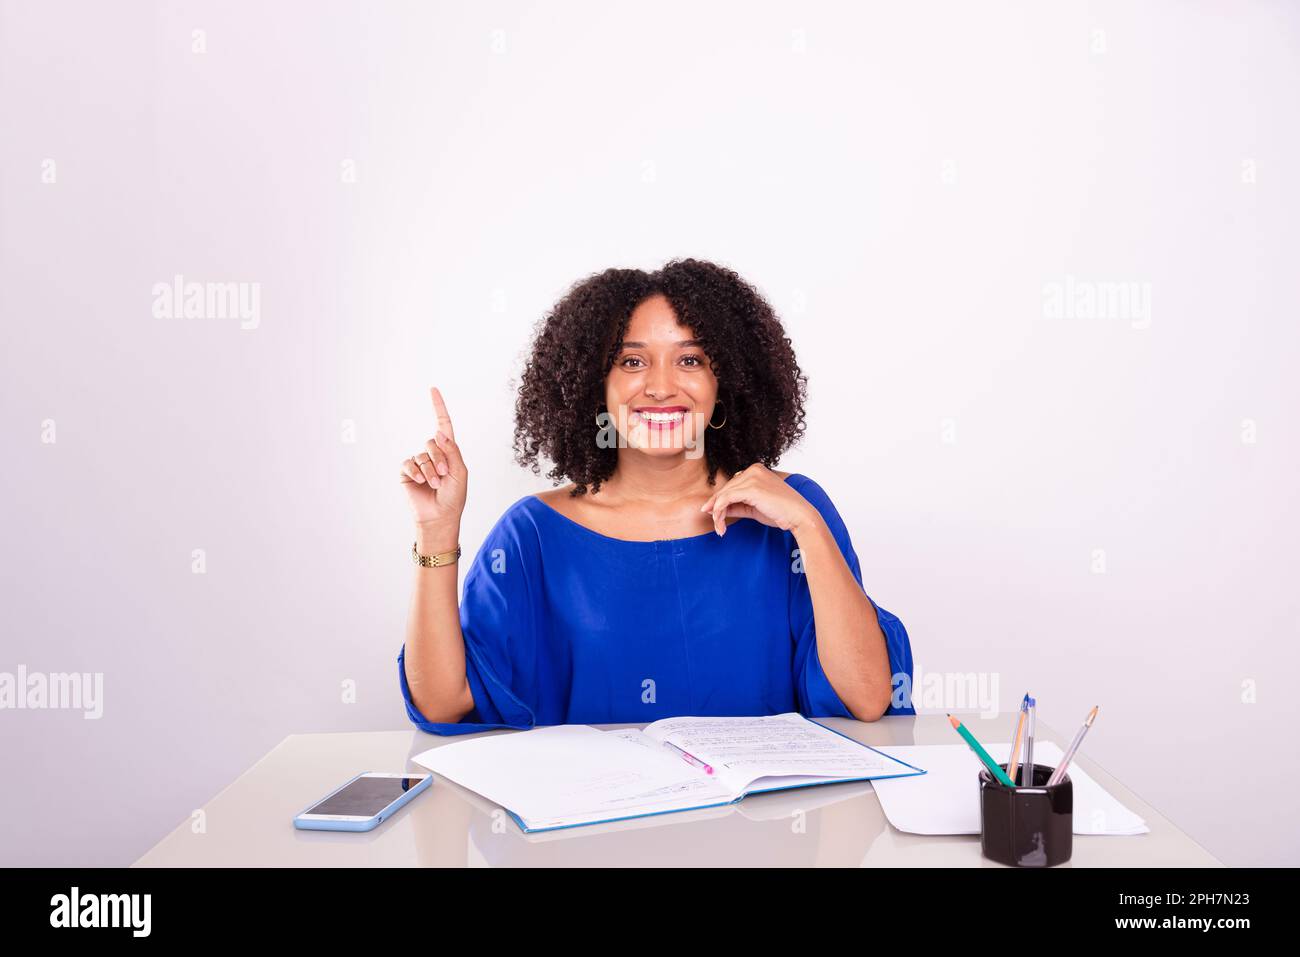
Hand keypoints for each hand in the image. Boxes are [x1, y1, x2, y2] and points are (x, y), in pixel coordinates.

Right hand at [400, 387, 467, 532]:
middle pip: (432, 441)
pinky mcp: (407, 472)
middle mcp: (433, 454)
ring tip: (435, 485)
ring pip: (421, 455)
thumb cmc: (454, 496)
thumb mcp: (460, 472)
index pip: (443, 425)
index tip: (433, 390)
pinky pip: (408, 463)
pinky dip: (416, 472)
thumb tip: (439, 432)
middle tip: (444, 476)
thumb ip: (452, 451)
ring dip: (430, 471)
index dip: (438, 407)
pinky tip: (420, 482)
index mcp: (448, 451)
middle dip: (439, 459)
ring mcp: (419, 463)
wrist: (440, 516)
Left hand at [699, 464, 819, 536]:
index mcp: (756, 470)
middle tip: (715, 524)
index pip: (732, 485)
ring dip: (717, 513)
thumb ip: (737, 506)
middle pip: (727, 489)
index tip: (713, 514)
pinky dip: (719, 512)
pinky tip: (720, 524)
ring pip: (724, 494)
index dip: (721, 500)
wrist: (799, 516)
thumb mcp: (754, 508)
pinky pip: (727, 499)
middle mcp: (753, 470)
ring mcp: (752, 477)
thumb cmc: (781, 513)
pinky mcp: (751, 488)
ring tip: (719, 528)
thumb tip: (716, 510)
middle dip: (717, 507)